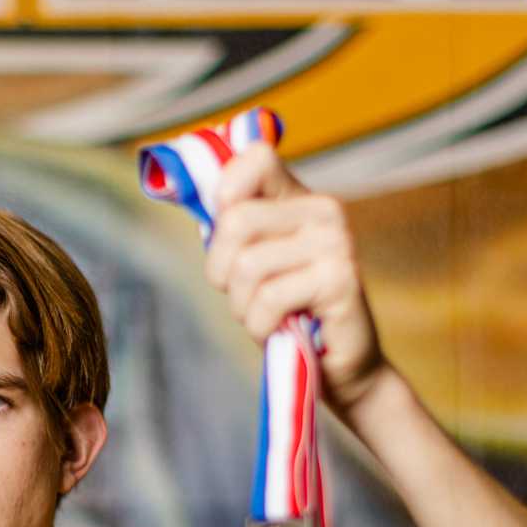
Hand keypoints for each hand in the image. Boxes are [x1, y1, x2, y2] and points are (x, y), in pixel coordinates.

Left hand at [205, 141, 391, 415]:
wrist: (340, 369)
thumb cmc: (289, 315)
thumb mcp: (252, 263)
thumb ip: (230, 227)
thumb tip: (186, 189)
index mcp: (301, 198)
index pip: (256, 157)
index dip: (224, 191)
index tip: (222, 229)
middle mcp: (324, 210)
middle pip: (235, 220)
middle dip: (222, 270)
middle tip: (243, 295)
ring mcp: (336, 242)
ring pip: (247, 265)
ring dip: (243, 306)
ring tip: (267, 316)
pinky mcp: (340, 278)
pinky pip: (269, 298)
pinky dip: (261, 326)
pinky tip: (282, 331)